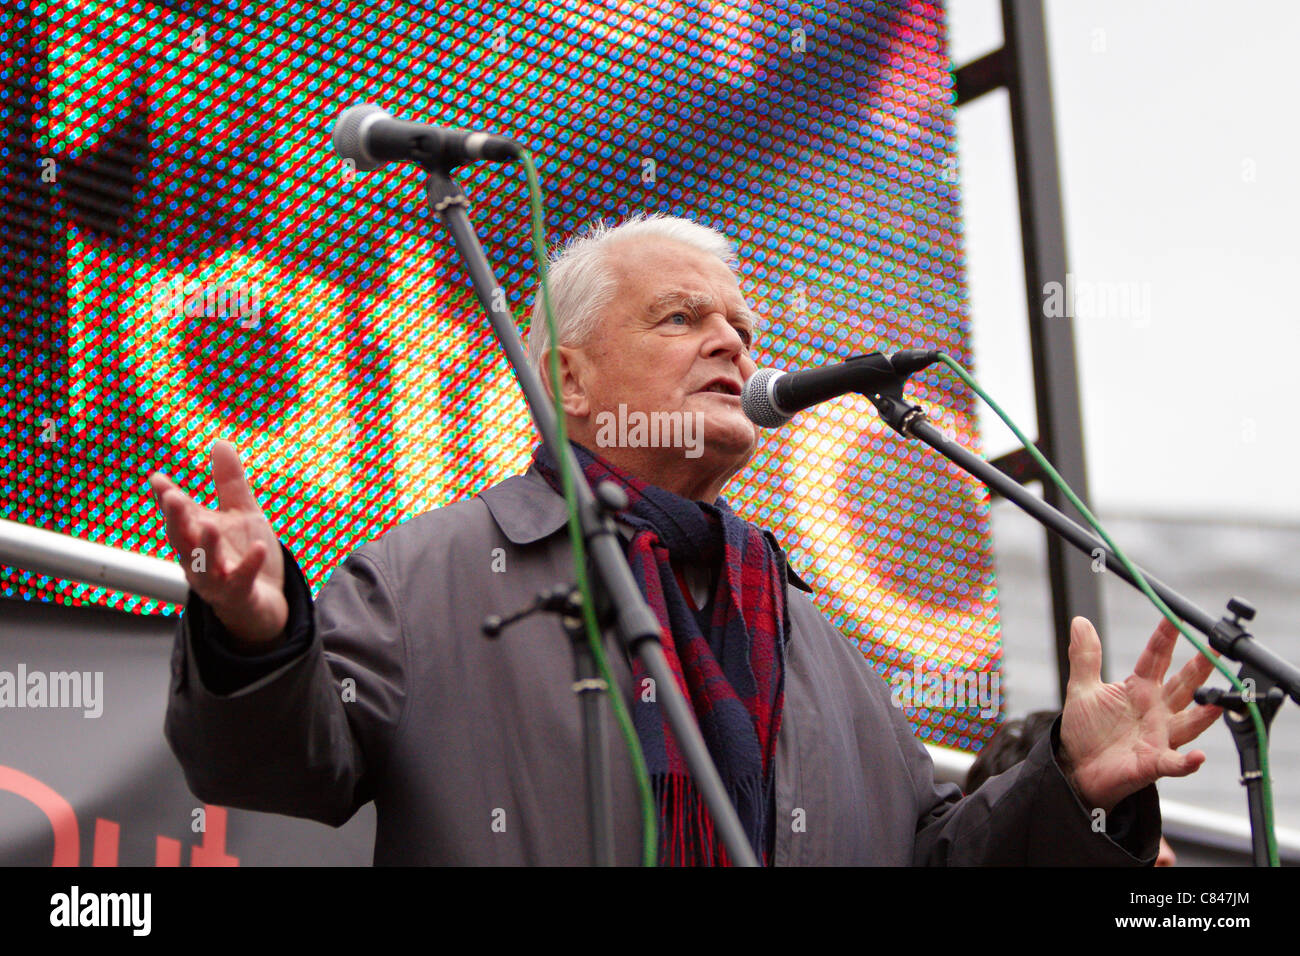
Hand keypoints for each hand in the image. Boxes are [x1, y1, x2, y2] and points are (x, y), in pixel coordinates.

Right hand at [148, 440, 287, 650]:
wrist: (264, 599)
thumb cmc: (244, 554)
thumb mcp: (241, 513)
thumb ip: (229, 482)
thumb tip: (220, 442)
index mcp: (197, 534)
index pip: (178, 514)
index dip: (167, 498)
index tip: (158, 480)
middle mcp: (200, 557)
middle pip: (181, 539)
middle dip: (175, 519)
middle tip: (171, 497)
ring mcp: (217, 578)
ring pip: (204, 563)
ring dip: (205, 545)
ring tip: (210, 524)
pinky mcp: (238, 592)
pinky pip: (242, 579)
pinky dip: (249, 565)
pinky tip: (261, 548)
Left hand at [1059, 616, 1222, 812]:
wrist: (1076, 768)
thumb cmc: (1085, 730)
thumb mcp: (1082, 689)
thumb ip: (1085, 656)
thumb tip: (1080, 621)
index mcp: (1139, 689)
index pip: (1156, 658)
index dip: (1165, 637)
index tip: (1175, 616)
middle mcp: (1156, 711)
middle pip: (1183, 685)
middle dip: (1200, 668)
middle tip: (1216, 648)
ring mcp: (1158, 736)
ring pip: (1188, 722)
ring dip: (1205, 714)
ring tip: (1218, 702)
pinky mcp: (1153, 763)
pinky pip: (1174, 763)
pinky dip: (1187, 762)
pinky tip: (1198, 757)